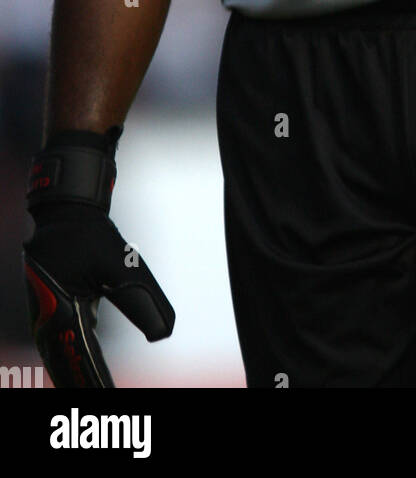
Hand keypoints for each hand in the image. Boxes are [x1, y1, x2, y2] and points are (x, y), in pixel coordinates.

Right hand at [22, 133, 173, 386]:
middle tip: (110, 407)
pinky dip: (74, 369)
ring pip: (63, 365)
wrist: (65, 213)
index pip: (86, 364)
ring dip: (79, 382)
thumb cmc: (91, 236)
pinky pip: (63, 352)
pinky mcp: (53, 316)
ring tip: (99, 398)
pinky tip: (86, 379)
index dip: (101, 387)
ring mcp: (47, 322)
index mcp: (64, 315)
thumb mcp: (123, 265)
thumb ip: (143, 301)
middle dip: (87, 390)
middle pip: (70, 371)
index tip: (114, 403)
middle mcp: (49, 325)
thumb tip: (164, 333)